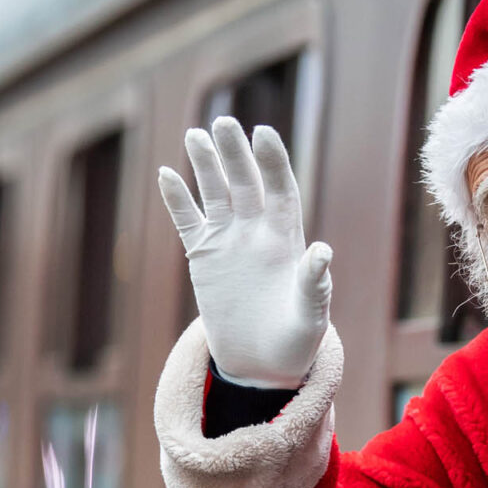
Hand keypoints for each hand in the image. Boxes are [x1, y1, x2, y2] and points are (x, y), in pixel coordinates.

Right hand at [159, 117, 331, 388]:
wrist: (263, 363)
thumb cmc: (297, 339)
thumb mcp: (311, 315)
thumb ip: (314, 283)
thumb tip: (322, 252)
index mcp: (287, 238)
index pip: (279, 188)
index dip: (272, 161)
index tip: (262, 133)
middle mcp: (257, 231)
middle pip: (244, 182)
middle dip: (234, 153)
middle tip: (223, 124)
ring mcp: (228, 240)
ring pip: (215, 193)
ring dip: (206, 164)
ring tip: (195, 135)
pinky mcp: (204, 256)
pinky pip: (188, 221)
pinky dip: (177, 199)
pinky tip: (166, 174)